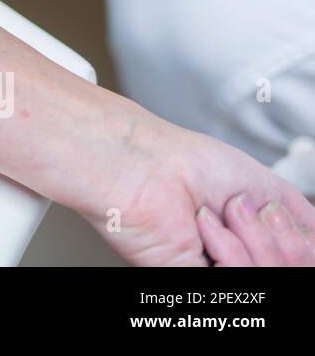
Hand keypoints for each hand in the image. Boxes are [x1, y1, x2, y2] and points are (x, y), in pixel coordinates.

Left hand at [81, 114, 314, 265]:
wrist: (147, 162)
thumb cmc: (189, 164)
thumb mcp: (268, 188)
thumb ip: (300, 218)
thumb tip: (314, 236)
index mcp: (253, 245)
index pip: (302, 265)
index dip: (299, 245)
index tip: (272, 212)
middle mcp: (236, 263)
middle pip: (293, 274)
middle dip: (279, 239)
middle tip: (241, 208)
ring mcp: (215, 277)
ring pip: (270, 279)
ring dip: (253, 240)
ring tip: (219, 213)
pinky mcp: (189, 284)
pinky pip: (236, 281)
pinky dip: (229, 251)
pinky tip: (202, 227)